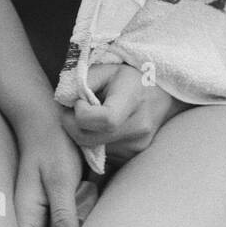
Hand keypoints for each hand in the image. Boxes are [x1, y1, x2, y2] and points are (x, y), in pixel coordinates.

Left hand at [60, 63, 188, 168]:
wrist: (162, 94)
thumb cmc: (129, 77)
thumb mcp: (106, 68)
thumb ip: (82, 81)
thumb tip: (64, 101)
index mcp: (133, 100)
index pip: (105, 120)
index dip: (82, 113)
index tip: (79, 102)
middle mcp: (138, 129)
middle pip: (90, 140)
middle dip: (72, 126)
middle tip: (74, 110)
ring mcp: (137, 148)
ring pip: (92, 150)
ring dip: (83, 134)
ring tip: (93, 116)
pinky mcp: (131, 158)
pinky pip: (101, 156)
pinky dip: (94, 143)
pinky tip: (101, 128)